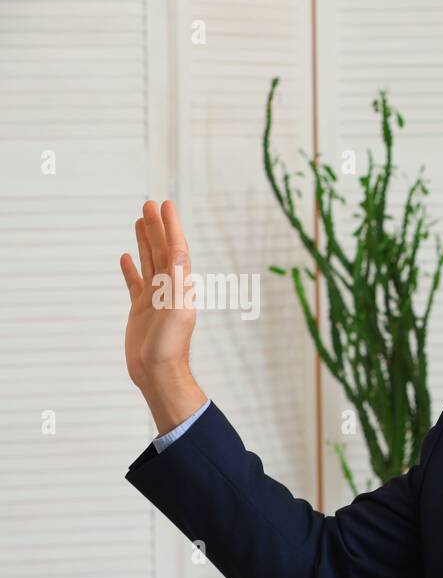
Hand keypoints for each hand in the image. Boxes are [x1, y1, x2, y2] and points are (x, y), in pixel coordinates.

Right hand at [120, 200, 206, 431]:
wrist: (158, 374)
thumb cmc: (169, 347)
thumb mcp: (177, 312)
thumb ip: (178, 282)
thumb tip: (180, 252)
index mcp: (180, 287)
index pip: (176, 249)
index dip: (171, 227)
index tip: (166, 205)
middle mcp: (169, 289)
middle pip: (162, 251)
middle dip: (157, 227)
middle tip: (149, 203)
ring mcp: (154, 299)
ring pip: (149, 262)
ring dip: (146, 241)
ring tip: (140, 220)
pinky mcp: (140, 310)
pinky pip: (134, 283)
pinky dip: (130, 269)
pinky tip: (126, 257)